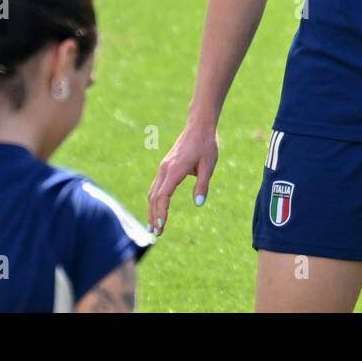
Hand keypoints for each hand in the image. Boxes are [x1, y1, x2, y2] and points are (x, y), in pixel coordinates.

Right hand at [147, 121, 218, 235]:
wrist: (199, 126)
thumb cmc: (206, 145)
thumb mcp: (209, 165)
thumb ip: (203, 184)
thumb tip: (199, 203)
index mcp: (175, 169)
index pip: (163, 195)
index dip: (161, 212)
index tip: (161, 227)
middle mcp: (165, 169)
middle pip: (154, 197)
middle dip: (154, 216)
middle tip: (156, 234)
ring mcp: (163, 168)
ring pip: (152, 192)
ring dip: (152, 210)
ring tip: (153, 227)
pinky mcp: (165, 167)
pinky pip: (156, 187)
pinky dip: (154, 201)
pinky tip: (156, 210)